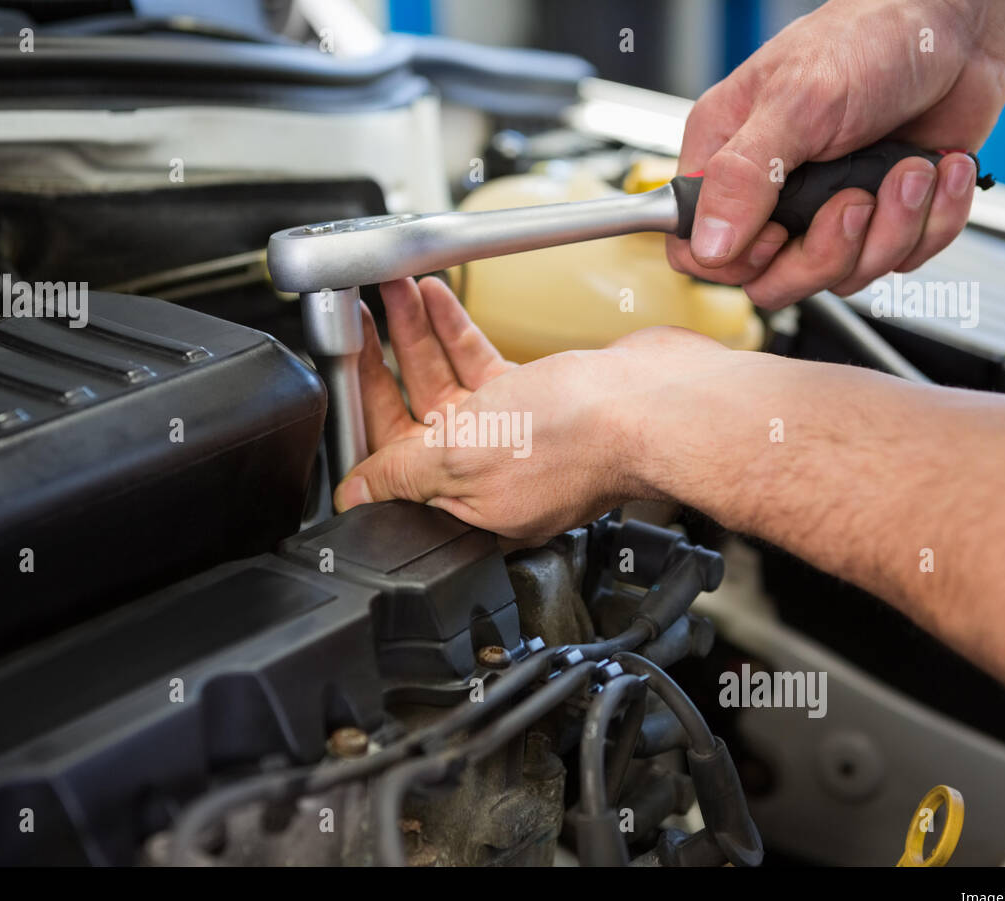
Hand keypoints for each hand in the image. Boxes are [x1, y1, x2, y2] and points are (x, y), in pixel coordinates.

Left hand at [332, 277, 724, 545]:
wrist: (659, 402)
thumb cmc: (582, 438)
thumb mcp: (466, 455)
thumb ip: (404, 473)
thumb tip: (358, 494)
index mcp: (469, 503)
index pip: (396, 464)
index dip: (366, 414)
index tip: (345, 373)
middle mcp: (491, 472)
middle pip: (416, 415)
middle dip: (385, 361)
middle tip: (360, 320)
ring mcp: (516, 433)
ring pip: (448, 381)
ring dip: (418, 334)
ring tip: (395, 293)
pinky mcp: (540, 398)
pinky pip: (482, 363)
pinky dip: (457, 331)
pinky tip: (438, 301)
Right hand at [665, 0, 1004, 308]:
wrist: (961, 28)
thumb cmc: (871, 38)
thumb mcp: (798, 101)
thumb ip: (745, 176)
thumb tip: (708, 243)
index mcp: (729, 160)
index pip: (698, 250)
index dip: (737, 261)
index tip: (778, 231)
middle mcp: (774, 194)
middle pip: (772, 280)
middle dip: (827, 253)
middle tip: (855, 201)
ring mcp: (829, 212)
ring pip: (841, 277)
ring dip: (892, 228)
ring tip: (909, 170)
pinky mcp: (884, 220)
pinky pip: (899, 262)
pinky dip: (931, 222)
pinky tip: (936, 171)